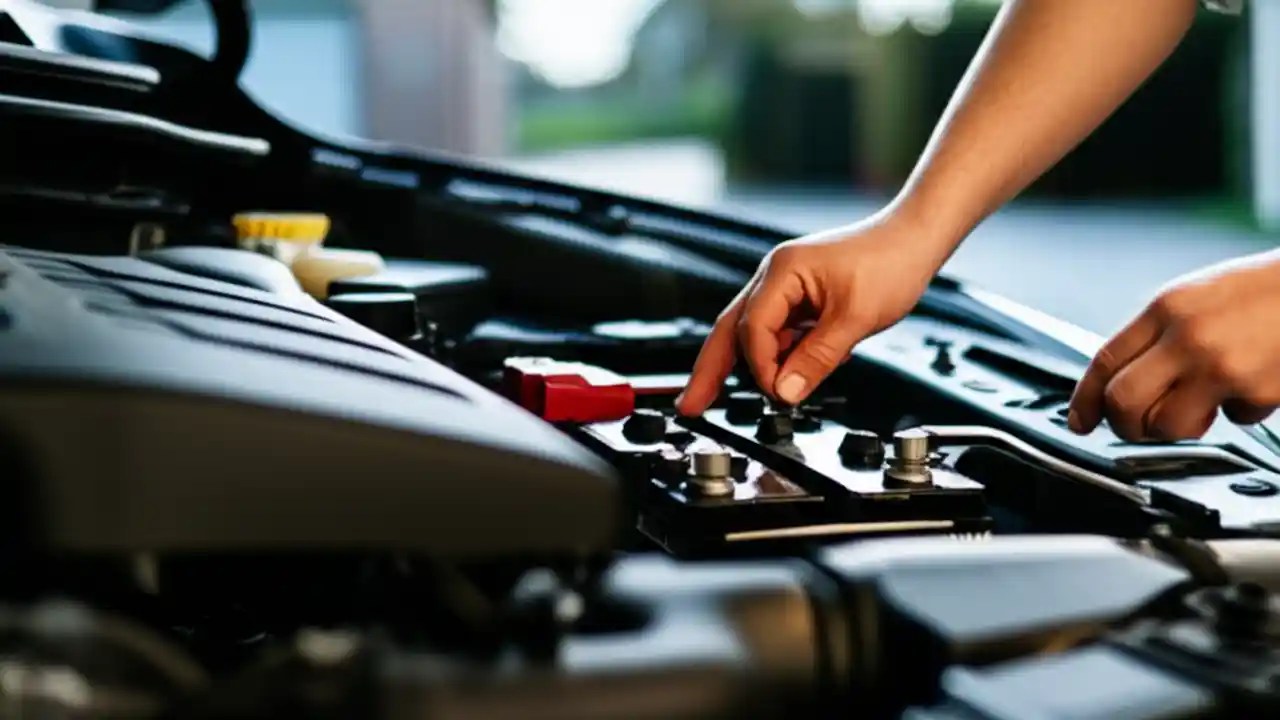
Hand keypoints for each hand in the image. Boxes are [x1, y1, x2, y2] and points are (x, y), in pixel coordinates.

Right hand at [676, 210, 948, 415]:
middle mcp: (775, 277)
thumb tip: (784, 392)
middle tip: (689, 405)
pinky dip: (783, 357)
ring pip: (754, 335)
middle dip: (709, 369)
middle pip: (730, 330)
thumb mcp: (855, 318)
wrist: (915, 239)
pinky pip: (780, 334)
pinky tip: (795, 373)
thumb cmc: (890, 262)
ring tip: (744, 395)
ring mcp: (786, 288)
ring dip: (755, 366)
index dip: (762, 367)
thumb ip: (816, 358)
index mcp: (782, 272)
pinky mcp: (800, 300)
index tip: (780, 393)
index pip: (753, 329)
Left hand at [1068, 249, 1279, 440]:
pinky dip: (1240, 410)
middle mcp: (1187, 336)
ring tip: (1203, 403)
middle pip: (1123, 403)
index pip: (1104, 361)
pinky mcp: (1256, 391)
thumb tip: (1120, 379)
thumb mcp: (1196, 298)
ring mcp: (1221, 366)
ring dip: (1181, 425)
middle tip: (1136, 426)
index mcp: (1166, 308)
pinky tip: (1253, 383)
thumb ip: (1157, 335)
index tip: (1079, 420)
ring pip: (1168, 426)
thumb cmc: (1263, 292)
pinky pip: (1231, 420)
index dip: (1085, 399)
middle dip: (1124, 425)